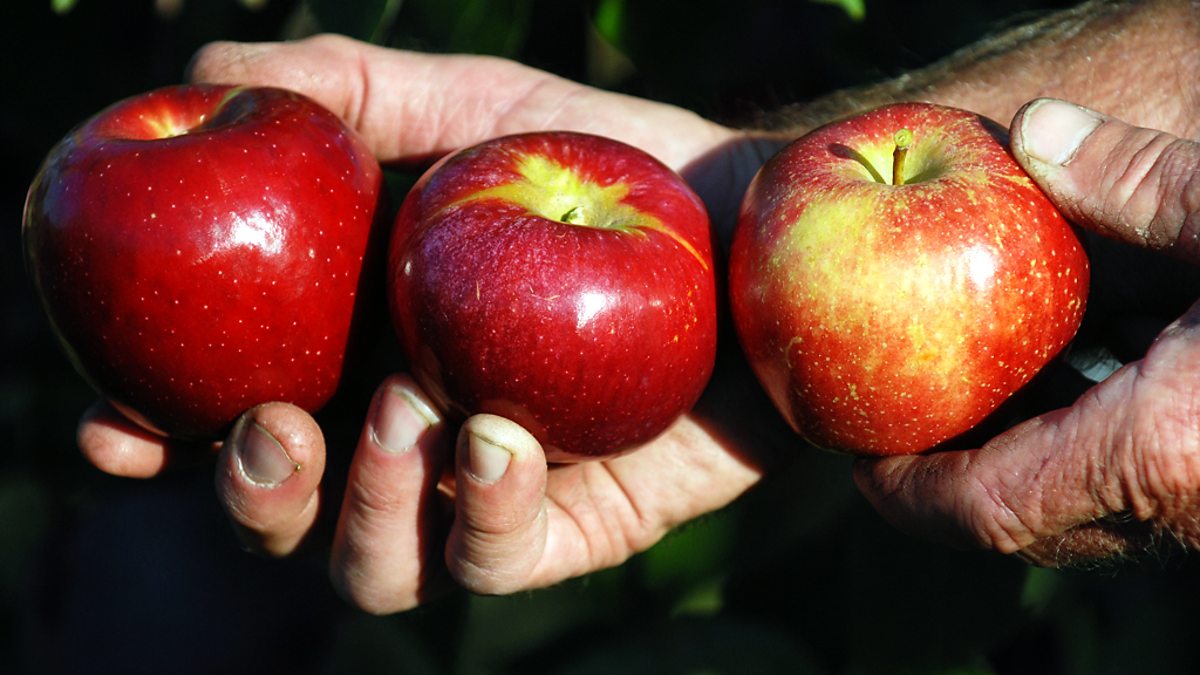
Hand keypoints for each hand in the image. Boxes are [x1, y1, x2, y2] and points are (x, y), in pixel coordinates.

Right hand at [76, 35, 790, 612]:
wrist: (745, 222)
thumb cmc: (607, 159)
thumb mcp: (474, 105)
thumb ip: (348, 92)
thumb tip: (205, 70)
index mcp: (357, 352)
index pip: (231, 418)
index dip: (157, 440)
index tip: (115, 431)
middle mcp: (406, 435)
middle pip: (285, 519)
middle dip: (253, 495)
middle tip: (274, 430)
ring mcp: (484, 491)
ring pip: (374, 566)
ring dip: (367, 505)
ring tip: (411, 409)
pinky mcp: (570, 525)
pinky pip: (495, 561)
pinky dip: (482, 512)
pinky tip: (500, 437)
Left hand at [855, 98, 1199, 565]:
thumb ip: (1142, 182)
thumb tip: (1040, 133)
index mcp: (1162, 452)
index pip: (982, 507)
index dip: (904, 489)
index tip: (854, 456)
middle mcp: (1182, 505)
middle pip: (1019, 520)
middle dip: (947, 479)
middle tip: (892, 420)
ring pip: (1074, 512)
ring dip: (1008, 466)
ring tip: (960, 401)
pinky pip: (1126, 491)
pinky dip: (1076, 452)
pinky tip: (1067, 388)